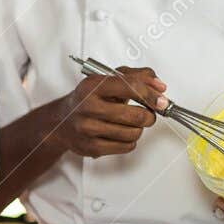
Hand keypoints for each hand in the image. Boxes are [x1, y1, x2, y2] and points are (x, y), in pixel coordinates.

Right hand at [51, 67, 167, 157]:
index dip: (151, 95)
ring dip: (138, 128)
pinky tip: (121, 133)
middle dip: (149, 115)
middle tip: (147, 113)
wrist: (61, 121)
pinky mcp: (90, 147)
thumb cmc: (90, 99)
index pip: (130, 87)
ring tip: (130, 123)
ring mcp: (87, 129)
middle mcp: (87, 106)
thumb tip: (160, 88)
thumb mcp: (109, 79)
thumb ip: (137, 77)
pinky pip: (126, 147)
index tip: (162, 100)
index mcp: (93, 85)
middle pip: (136, 116)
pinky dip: (130, 141)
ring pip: (133, 133)